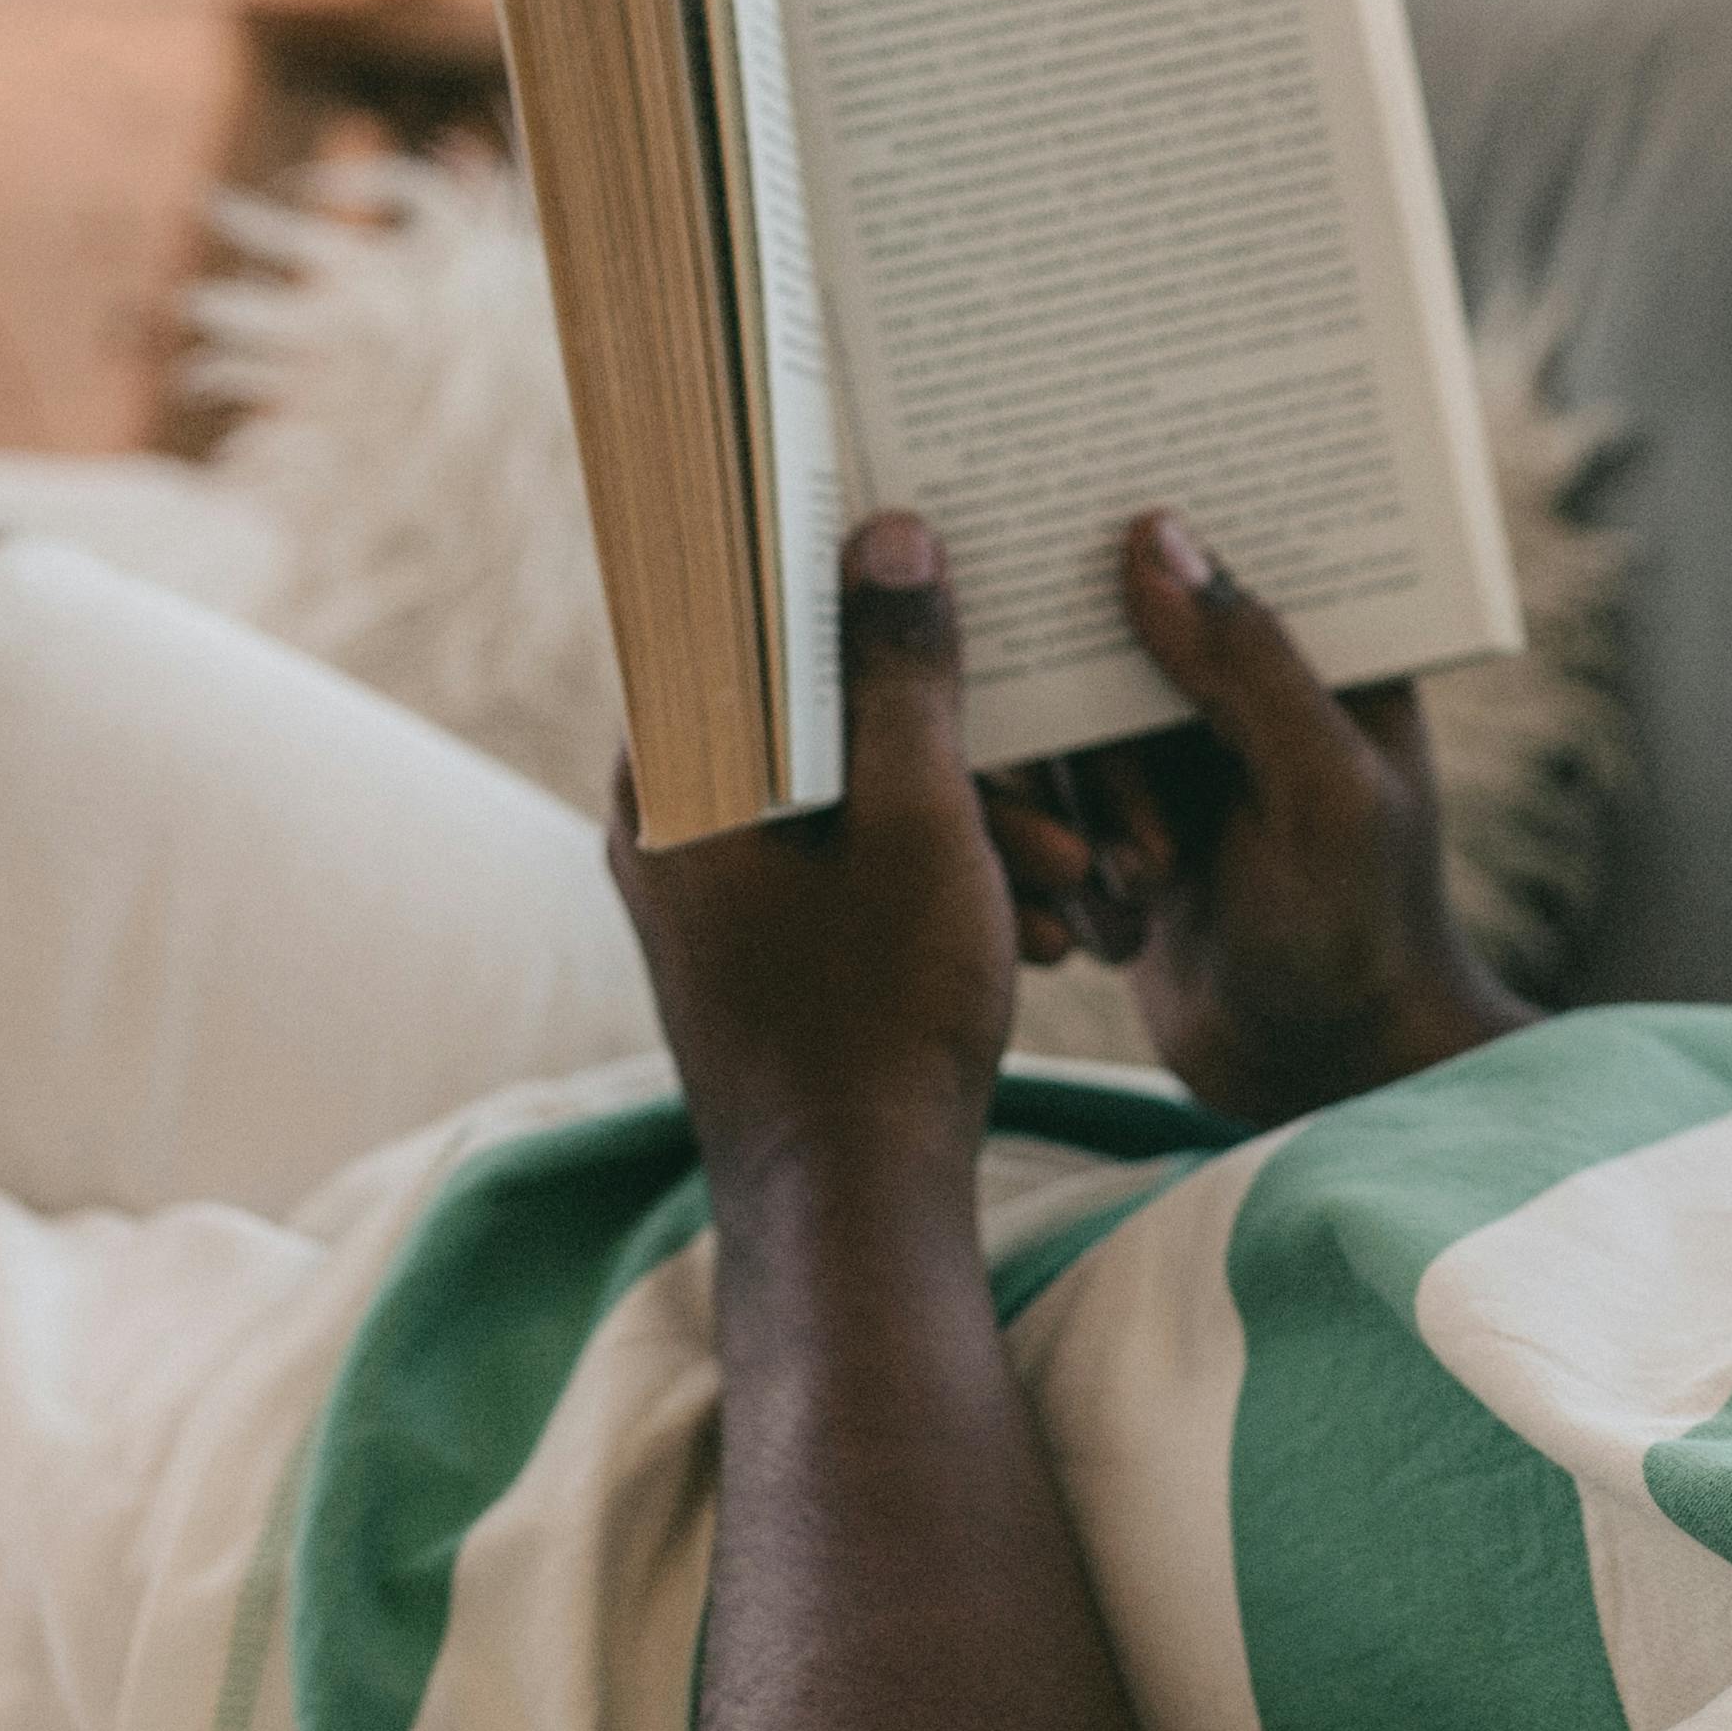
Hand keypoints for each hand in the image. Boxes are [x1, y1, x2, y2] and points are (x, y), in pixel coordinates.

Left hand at [613, 516, 1070, 1168]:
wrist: (858, 1211)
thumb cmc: (878, 1019)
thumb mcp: (920, 824)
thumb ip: (905, 673)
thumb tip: (892, 535)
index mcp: (673, 779)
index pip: (730, 616)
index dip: (823, 566)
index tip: (905, 520)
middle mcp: (671, 823)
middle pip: (810, 706)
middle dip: (940, 725)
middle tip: (1036, 755)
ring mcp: (714, 888)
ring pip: (847, 790)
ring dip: (961, 810)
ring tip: (1060, 868)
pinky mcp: (763, 940)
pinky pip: (851, 860)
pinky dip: (937, 869)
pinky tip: (1033, 913)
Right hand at [1018, 509, 1532, 1127]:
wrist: (1325, 1079)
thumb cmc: (1360, 934)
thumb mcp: (1324, 793)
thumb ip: (1248, 666)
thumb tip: (1152, 536)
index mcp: (1312, 648)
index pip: (1216, 546)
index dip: (1137, 524)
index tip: (1054, 509)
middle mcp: (1235, 686)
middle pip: (1105, 636)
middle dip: (1102, 740)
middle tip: (1146, 833)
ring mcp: (1169, 757)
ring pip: (1061, 731)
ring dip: (1084, 818)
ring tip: (1147, 891)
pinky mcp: (1114, 826)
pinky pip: (1039, 804)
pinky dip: (1061, 868)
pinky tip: (1112, 929)